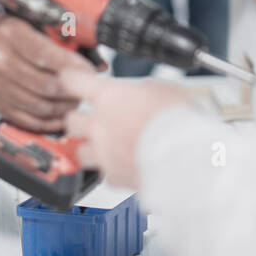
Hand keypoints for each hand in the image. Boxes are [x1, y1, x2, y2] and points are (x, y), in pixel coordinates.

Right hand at [0, 11, 101, 131]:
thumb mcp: (33, 24)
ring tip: (78, 102)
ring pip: (39, 106)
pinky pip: (28, 120)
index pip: (47, 56)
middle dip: (73, 91)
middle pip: (45, 85)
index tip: (90, 71)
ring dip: (65, 108)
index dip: (73, 67)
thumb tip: (100, 65)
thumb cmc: (12, 34)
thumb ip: (63, 42)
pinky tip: (64, 115)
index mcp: (10, 35)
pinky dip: (50, 122)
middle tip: (87, 90)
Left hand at [61, 69, 190, 187]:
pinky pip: (106, 175)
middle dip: (79, 120)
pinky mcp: (114, 178)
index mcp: (110, 97)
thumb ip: (141, 91)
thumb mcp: (162, 89)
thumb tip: (139, 93)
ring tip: (103, 147)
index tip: (69, 79)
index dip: (70, 78)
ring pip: (79, 152)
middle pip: (70, 121)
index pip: (75, 81)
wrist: (186, 156)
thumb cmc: (179, 120)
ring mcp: (104, 154)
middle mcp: (100, 126)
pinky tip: (124, 166)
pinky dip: (113, 171)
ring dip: (89, 149)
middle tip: (91, 119)